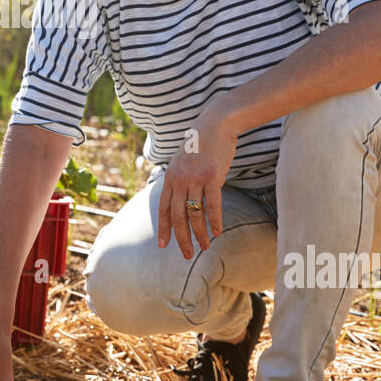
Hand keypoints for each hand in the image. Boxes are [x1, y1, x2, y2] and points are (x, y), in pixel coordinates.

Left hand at [157, 107, 236, 258]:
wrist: (214, 125)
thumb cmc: (200, 145)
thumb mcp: (182, 162)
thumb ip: (179, 180)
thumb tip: (180, 199)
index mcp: (170, 178)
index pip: (163, 209)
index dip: (164, 228)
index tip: (163, 245)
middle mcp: (179, 180)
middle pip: (178, 216)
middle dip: (181, 238)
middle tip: (187, 254)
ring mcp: (195, 179)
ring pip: (195, 214)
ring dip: (200, 234)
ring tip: (205, 247)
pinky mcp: (212, 178)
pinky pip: (212, 205)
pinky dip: (215, 221)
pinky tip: (217, 233)